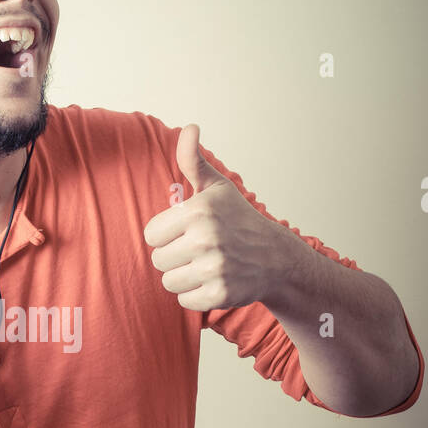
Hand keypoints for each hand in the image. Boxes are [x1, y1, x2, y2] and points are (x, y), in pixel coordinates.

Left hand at [143, 124, 291, 311]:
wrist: (276, 258)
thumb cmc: (239, 220)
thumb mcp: (216, 188)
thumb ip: (193, 160)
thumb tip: (190, 127)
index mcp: (198, 210)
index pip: (151, 235)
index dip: (166, 235)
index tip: (186, 232)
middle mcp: (205, 238)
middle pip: (158, 260)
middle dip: (175, 258)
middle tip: (199, 251)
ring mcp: (213, 268)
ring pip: (169, 282)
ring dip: (184, 277)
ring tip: (206, 266)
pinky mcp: (219, 293)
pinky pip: (185, 300)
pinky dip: (196, 295)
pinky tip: (215, 281)